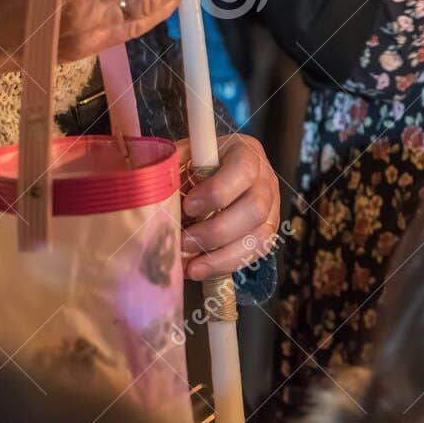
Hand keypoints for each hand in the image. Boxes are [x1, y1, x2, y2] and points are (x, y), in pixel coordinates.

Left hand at [179, 133, 280, 279]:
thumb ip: (174, 168)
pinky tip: (202, 269)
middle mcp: (265, 180)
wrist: (215, 171)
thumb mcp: (184, 156)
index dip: (217, 192)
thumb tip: (152, 195)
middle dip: (217, 231)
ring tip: (192, 266)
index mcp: (246, 153)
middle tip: (185, 241)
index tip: (188, 206)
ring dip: (223, 255)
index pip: (243, 170)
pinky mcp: (267, 230)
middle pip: (255, 209)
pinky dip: (227, 264)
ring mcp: (271, 207)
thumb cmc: (197, 164)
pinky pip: (256, 253)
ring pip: (259, 237)